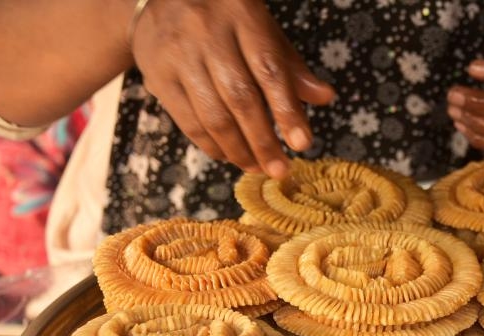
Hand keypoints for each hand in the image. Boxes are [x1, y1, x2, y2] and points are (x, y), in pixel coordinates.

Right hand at [131, 0, 334, 177]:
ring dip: (239, 150)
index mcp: (242, 18)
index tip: (302, 144)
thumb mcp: (261, 28)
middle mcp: (208, 34)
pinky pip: (188, 121)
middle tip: (280, 169)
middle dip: (264, 142)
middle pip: (240, 98)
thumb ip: (290, 65)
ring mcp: (179, 55)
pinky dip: (211, 146)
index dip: (287, 111)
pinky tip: (230, 156)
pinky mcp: (158, 75)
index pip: (269, 71)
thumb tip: (326, 97)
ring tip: (257, 168)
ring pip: (212, 115)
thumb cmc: (224, 19)